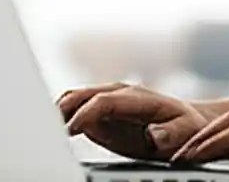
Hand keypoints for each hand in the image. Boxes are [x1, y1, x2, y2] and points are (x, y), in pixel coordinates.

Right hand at [56, 82, 209, 160]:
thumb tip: (153, 135)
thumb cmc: (187, 126)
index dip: (84, 114)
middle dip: (61, 109)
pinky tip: (50, 131)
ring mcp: (107, 99)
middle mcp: (118, 93)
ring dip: (57, 111)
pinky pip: (75, 108)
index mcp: (137, 96)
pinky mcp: (101, 111)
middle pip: (81, 94)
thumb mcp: (185, 131)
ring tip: (41, 131)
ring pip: (74, 98)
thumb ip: (170, 133)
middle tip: (44, 130)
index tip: (69, 131)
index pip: (103, 101)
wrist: (187, 121)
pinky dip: (60, 116)